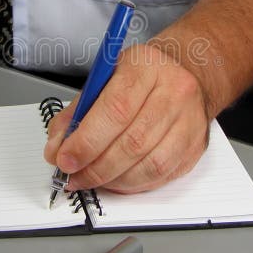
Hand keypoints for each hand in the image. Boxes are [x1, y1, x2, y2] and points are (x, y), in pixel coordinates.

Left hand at [43, 44, 209, 193]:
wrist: (183, 73)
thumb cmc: (138, 77)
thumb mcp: (103, 80)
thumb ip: (77, 112)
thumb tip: (56, 148)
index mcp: (146, 67)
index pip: (115, 110)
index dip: (87, 140)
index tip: (64, 158)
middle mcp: (174, 92)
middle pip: (132, 142)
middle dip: (95, 166)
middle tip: (73, 175)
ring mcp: (190, 120)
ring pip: (149, 164)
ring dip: (112, 180)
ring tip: (91, 179)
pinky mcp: (196, 145)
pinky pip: (161, 175)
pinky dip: (133, 184)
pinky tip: (116, 180)